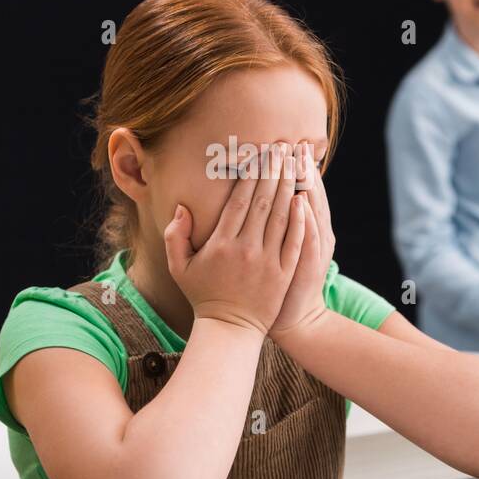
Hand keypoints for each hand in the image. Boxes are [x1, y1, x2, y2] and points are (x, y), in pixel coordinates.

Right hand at [164, 142, 304, 335]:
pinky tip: (304, 199)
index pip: (239, 201)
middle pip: (263, 203)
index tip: (259, 154)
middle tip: (282, 149)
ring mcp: (267, 262)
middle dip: (273, 172)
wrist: (229, 329)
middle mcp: (245, 249)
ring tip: (295, 164)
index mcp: (221, 244)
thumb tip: (182, 207)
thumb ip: (174, 236)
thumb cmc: (202, 295)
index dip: (251, 175)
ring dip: (288, 187)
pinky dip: (300, 220)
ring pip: (281, 217)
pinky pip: (294, 241)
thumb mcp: (179, 267)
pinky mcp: (283, 274)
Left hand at [271, 142, 333, 336]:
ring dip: (305, 186)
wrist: (295, 316)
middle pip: (309, 194)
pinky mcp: (305, 266)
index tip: (289, 144)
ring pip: (311, 211)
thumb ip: (289, 218)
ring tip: (299, 161)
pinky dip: (305, 220)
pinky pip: (307, 239)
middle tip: (294, 142)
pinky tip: (300, 201)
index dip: (298, 168)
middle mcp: (315, 233)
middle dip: (301, 168)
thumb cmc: (286, 280)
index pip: (305, 189)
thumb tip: (286, 192)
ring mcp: (312, 249)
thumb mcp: (296, 246)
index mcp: (309, 226)